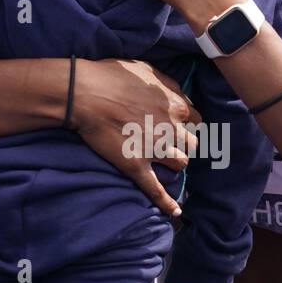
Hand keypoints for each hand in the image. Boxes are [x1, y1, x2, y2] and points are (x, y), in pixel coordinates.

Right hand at [71, 57, 202, 217]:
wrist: (85, 94)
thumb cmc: (113, 76)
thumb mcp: (148, 70)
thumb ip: (169, 83)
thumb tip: (180, 93)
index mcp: (177, 106)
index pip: (196, 120)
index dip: (186, 123)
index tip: (177, 124)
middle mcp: (172, 129)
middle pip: (192, 144)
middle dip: (183, 143)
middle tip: (169, 142)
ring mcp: (155, 150)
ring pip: (180, 163)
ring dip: (175, 162)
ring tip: (164, 161)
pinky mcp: (136, 166)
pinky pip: (156, 189)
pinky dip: (166, 203)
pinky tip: (175, 212)